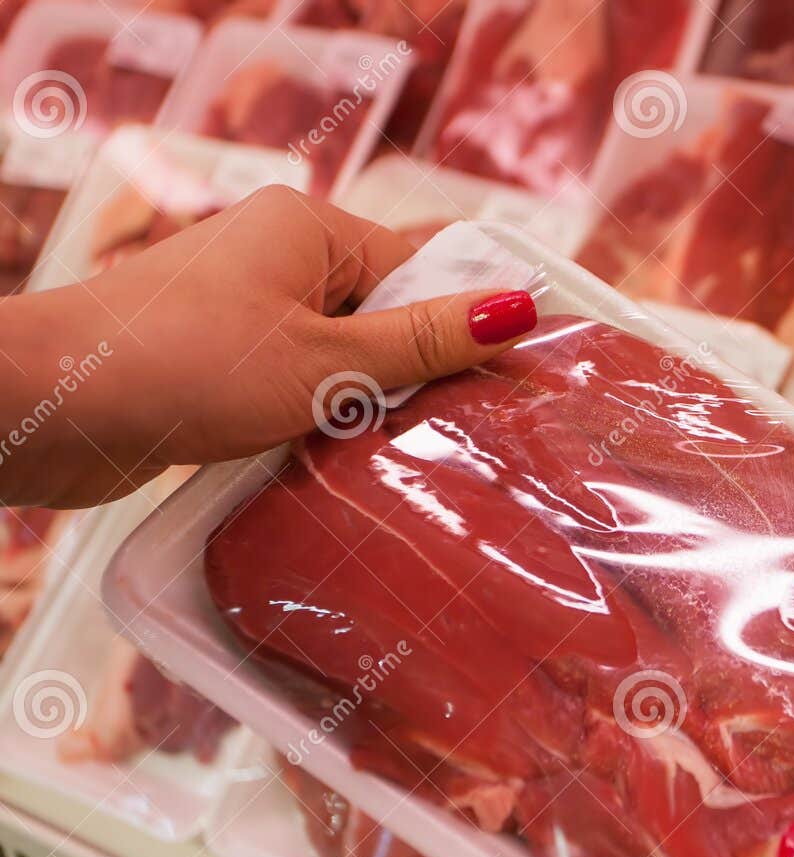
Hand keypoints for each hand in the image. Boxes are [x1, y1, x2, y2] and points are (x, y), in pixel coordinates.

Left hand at [0, 184, 537, 506]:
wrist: (48, 410)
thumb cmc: (185, 367)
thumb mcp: (327, 362)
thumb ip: (424, 342)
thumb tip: (519, 306)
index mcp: (309, 228)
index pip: (419, 270)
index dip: (465, 327)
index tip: (510, 386)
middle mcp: (276, 258)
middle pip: (384, 316)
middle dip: (415, 377)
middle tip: (460, 437)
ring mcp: (243, 311)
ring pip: (341, 360)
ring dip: (366, 409)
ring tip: (404, 459)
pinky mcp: (218, 364)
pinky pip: (297, 387)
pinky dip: (321, 423)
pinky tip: (341, 464)